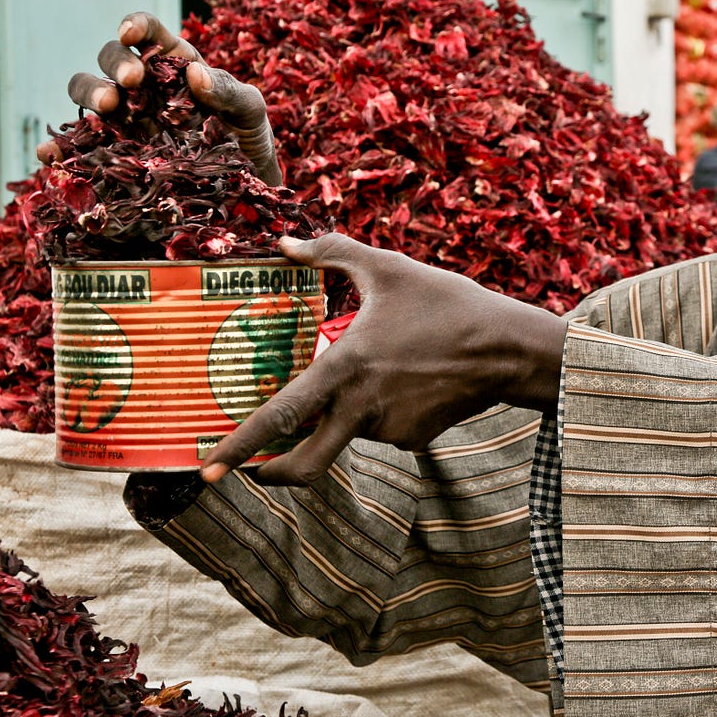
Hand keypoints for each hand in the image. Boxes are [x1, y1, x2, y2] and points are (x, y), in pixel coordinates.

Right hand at [43, 12, 282, 185]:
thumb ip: (229, 90)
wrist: (243, 187)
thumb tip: (195, 73)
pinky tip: (50, 153)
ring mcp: (125, 117)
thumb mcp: (250, 110)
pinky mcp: (114, 151)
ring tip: (106, 109)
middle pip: (112, 57)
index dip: (134, 25)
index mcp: (174, 62)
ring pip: (88, 90)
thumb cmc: (247, 137)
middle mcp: (143, 84)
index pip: (147, 32)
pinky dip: (59, 145)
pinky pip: (79, 142)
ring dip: (88, 92)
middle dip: (116, 64)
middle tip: (131, 83)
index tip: (130, 34)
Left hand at [200, 234, 568, 486]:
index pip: (279, 416)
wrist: (508, 348)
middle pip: (305, 463)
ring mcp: (389, 429)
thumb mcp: (388, 268)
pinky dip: (383, 412)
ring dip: (348, 412)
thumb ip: (330, 251)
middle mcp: (360, 407)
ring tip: (389, 367)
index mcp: (344, 368)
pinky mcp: (414, 440)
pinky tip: (413, 380)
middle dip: (272, 475)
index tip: (208, 468)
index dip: (240, 446)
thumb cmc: (447, 303)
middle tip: (252, 473)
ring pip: (349, 430)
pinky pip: (383, 430)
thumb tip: (284, 242)